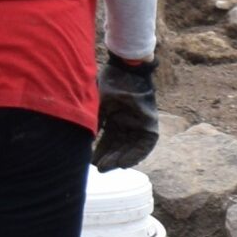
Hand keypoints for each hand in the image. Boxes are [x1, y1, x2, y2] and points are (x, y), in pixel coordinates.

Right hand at [94, 53, 159, 170]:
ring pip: (132, 147)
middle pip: (120, 146)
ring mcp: (140, 122)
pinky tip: (126, 162)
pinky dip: (137, 153)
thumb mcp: (97, 105)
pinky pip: (147, 143)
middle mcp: (127, 122)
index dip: (101, 152)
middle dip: (110, 158)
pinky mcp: (150, 122)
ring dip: (122, 158)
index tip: (92, 162)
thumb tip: (85, 140)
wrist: (126, 68)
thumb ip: (94, 121)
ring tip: (111, 167)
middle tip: (100, 169)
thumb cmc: (109, 82)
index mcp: (114, 118)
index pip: (108, 140)